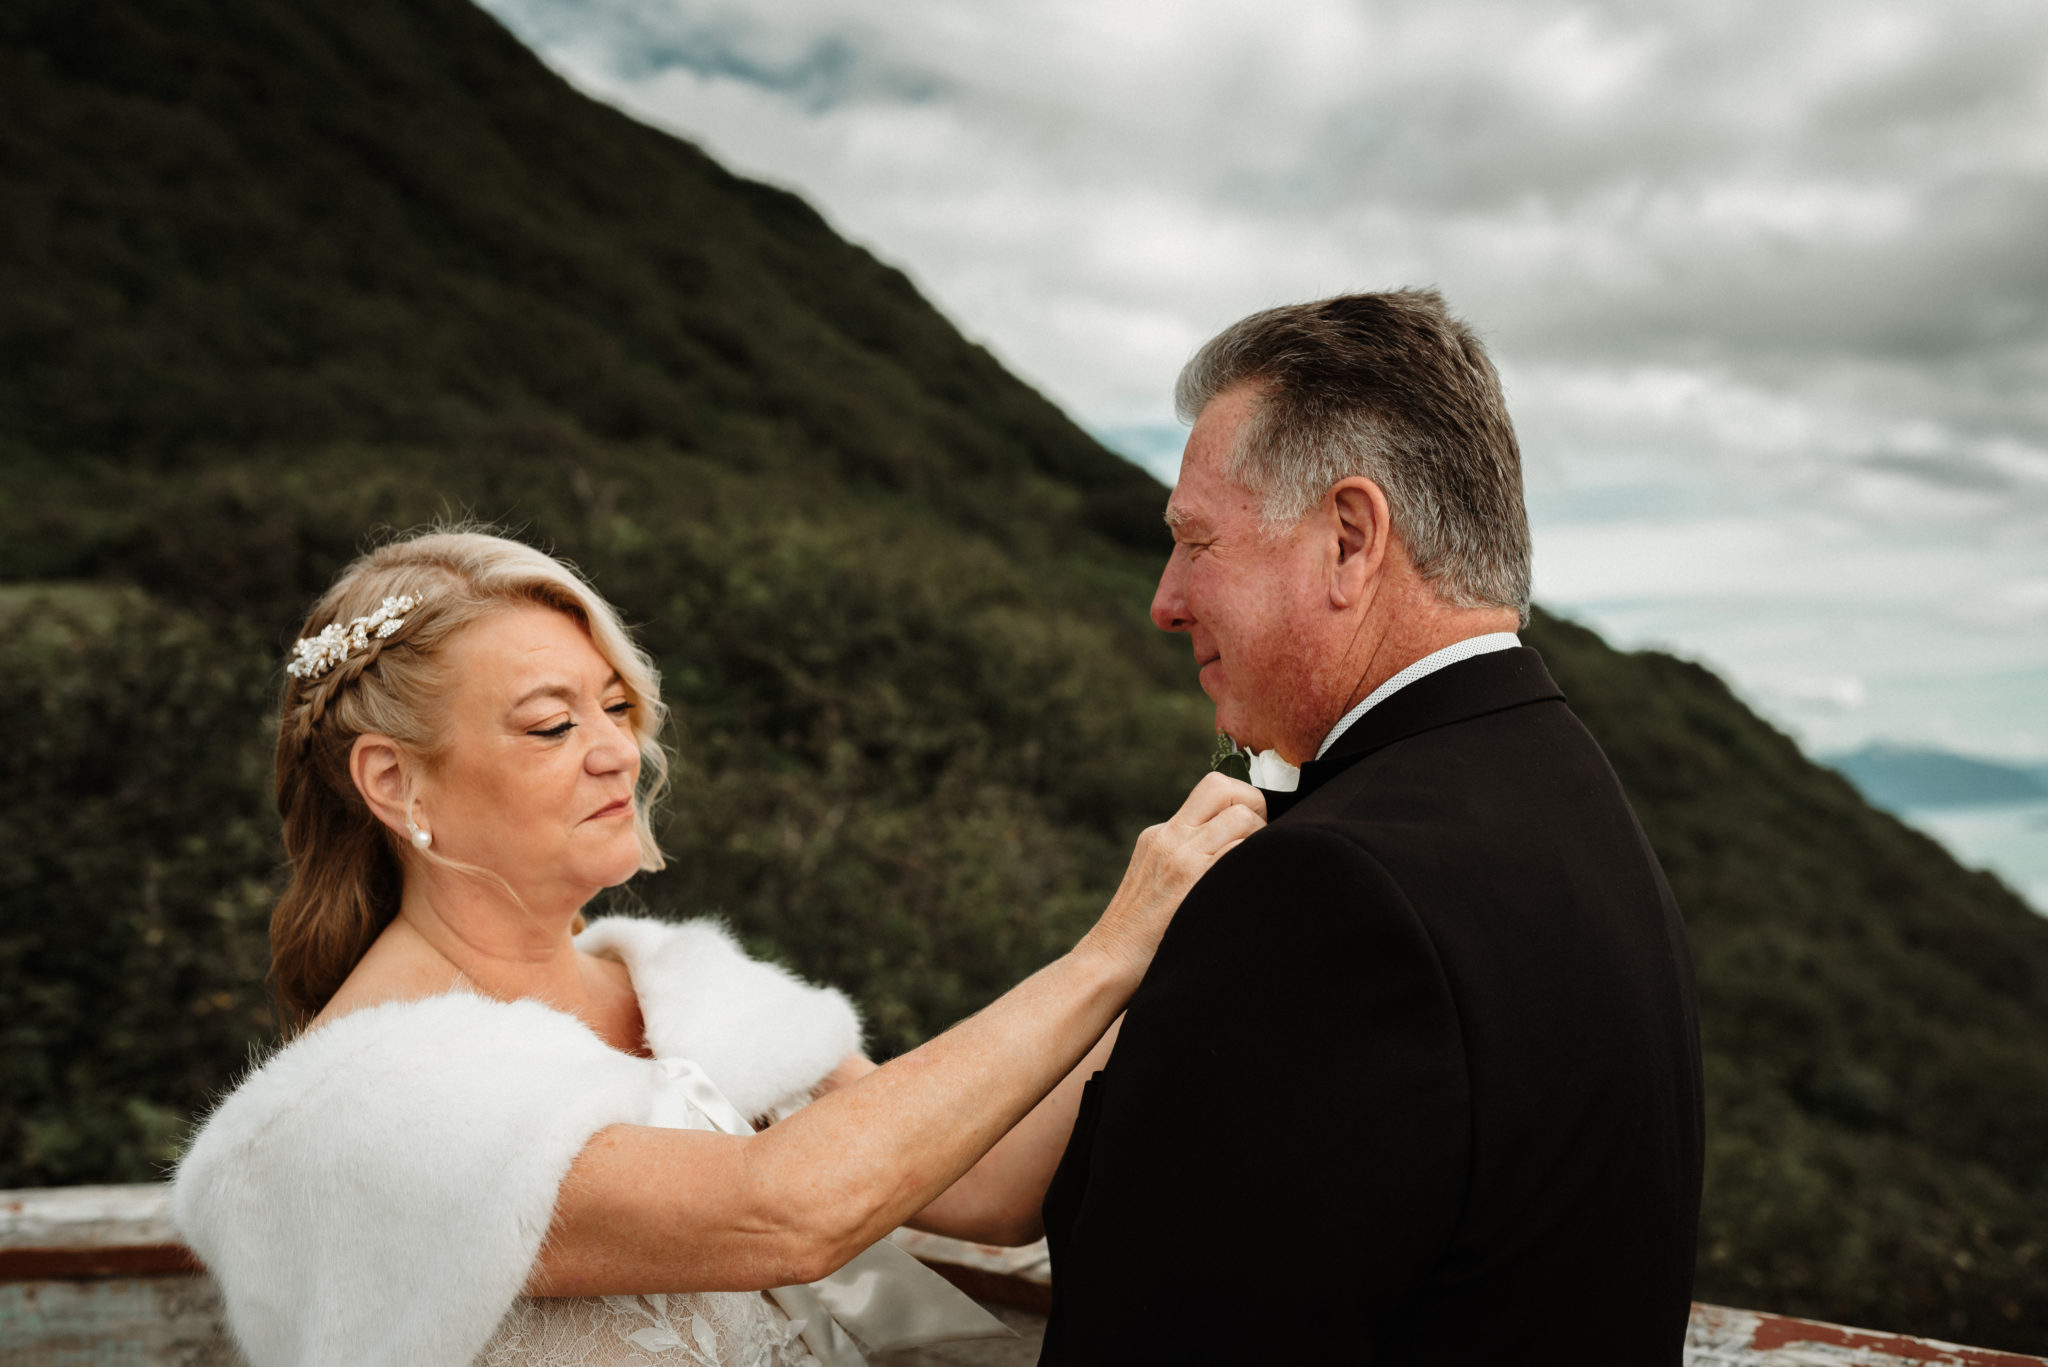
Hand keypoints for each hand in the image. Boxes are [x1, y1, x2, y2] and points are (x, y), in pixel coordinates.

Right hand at [1079, 772, 1266, 981]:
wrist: (1109, 960)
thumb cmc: (1140, 932)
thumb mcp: (1154, 878)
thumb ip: (1184, 857)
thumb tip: (1227, 851)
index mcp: (1161, 834)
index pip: (1212, 790)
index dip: (1241, 801)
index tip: (1250, 829)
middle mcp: (1169, 836)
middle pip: (1224, 787)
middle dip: (1255, 805)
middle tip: (1260, 839)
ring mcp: (1180, 856)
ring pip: (1241, 817)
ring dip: (1261, 838)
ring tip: (1255, 868)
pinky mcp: (1191, 881)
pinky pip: (1239, 853)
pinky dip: (1254, 864)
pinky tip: (1251, 888)